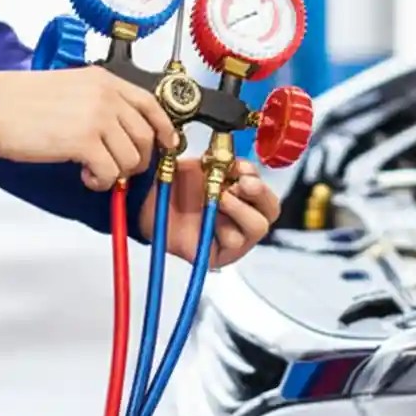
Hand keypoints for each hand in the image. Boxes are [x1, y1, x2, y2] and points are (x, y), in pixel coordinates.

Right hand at [0, 68, 177, 190]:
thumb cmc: (19, 100)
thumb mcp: (69, 88)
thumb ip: (97, 102)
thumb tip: (118, 131)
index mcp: (103, 80)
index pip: (150, 104)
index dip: (164, 128)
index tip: (166, 144)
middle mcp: (105, 96)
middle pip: (145, 136)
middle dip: (136, 159)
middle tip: (118, 167)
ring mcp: (96, 117)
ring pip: (131, 158)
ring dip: (116, 173)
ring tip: (93, 171)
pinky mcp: (82, 141)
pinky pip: (110, 172)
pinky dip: (101, 182)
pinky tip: (85, 176)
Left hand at [139, 158, 280, 267]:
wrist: (145, 203)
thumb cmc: (173, 186)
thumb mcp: (198, 168)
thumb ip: (220, 162)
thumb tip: (237, 160)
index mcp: (241, 195)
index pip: (264, 188)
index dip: (257, 177)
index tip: (241, 168)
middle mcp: (241, 217)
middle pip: (270, 210)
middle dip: (259, 193)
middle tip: (241, 184)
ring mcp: (233, 239)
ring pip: (257, 227)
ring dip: (241, 209)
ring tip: (221, 199)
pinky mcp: (217, 255)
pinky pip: (234, 245)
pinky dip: (226, 230)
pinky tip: (211, 220)